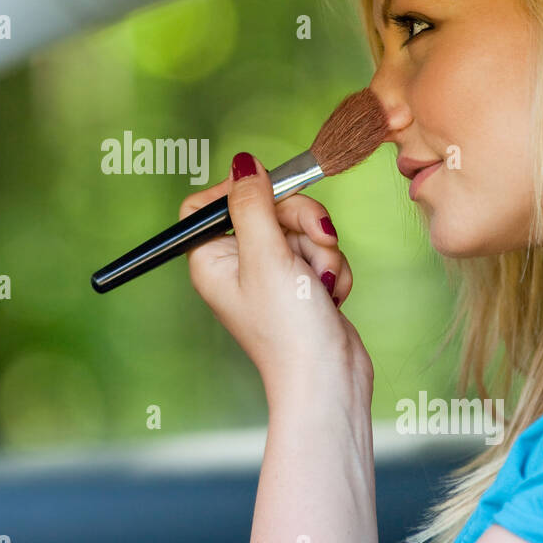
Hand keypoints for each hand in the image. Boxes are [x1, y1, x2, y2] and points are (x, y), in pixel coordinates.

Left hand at [179, 151, 373, 408]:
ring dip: (322, 249)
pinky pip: (319, 251)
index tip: (269, 192)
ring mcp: (271, 274)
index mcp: (210, 259)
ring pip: (299, 227)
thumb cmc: (289, 330)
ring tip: (323, 281)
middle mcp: (236, 264)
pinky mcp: (302, 283)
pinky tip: (331, 293)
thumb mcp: (267, 255)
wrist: (330, 379)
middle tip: (320, 240)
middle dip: (301, 221)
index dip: (240, 191)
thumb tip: (243, 162)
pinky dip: (332, 267)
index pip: (210, 203)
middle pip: (265, 207)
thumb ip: (252, 204)